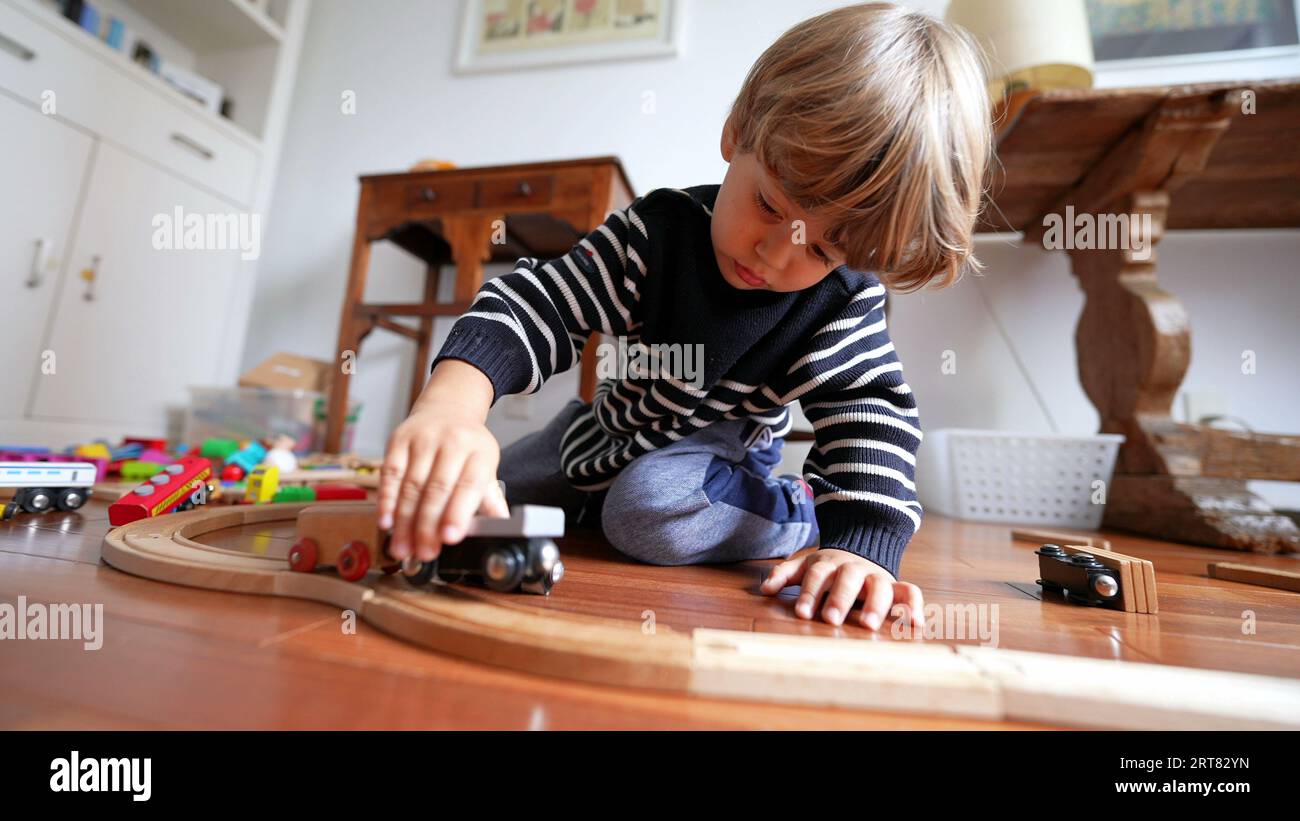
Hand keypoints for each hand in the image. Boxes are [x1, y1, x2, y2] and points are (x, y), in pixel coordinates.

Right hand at [377, 404, 508, 562]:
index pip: (469, 485)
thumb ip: (490, 499)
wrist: (447, 408)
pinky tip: (385, 523)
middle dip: (428, 525)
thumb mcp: (485, 467)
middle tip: (423, 553)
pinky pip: (390, 474)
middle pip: (437, 489)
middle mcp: (453, 442)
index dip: (458, 513)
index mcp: (480, 452)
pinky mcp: (399, 440)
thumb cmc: (467, 447)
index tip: (449, 538)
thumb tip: (502, 527)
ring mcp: (424, 439)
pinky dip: (386, 501)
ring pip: (412, 486)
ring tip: (403, 548)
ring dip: (405, 521)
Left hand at [759, 549, 924, 629]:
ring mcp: (876, 576)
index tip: (803, 614)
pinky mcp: (895, 585)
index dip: (810, 593)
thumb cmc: (829, 567)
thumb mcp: (805, 566)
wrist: (861, 544)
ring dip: (875, 604)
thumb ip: (785, 574)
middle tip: (831, 619)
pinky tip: (916, 625)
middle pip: (847, 578)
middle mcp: (853, 569)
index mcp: (829, 564)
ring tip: (869, 625)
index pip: (817, 576)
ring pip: (879, 585)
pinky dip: (915, 606)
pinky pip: (910, 591)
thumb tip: (764, 589)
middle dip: (839, 598)